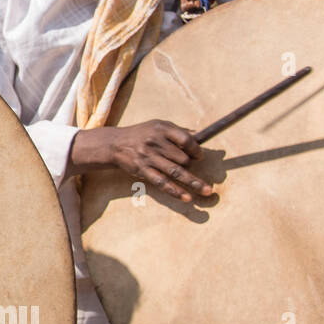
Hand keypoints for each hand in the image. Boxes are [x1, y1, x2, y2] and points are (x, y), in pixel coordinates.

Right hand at [72, 120, 213, 201]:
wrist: (114, 144)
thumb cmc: (141, 134)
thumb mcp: (157, 125)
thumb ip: (177, 131)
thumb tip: (199, 137)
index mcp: (162, 129)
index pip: (186, 140)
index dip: (196, 150)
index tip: (199, 156)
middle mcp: (155, 142)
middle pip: (182, 157)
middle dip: (190, 164)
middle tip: (190, 166)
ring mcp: (149, 157)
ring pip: (176, 172)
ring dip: (194, 183)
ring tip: (208, 191)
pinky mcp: (143, 170)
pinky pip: (162, 182)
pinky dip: (176, 191)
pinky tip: (187, 198)